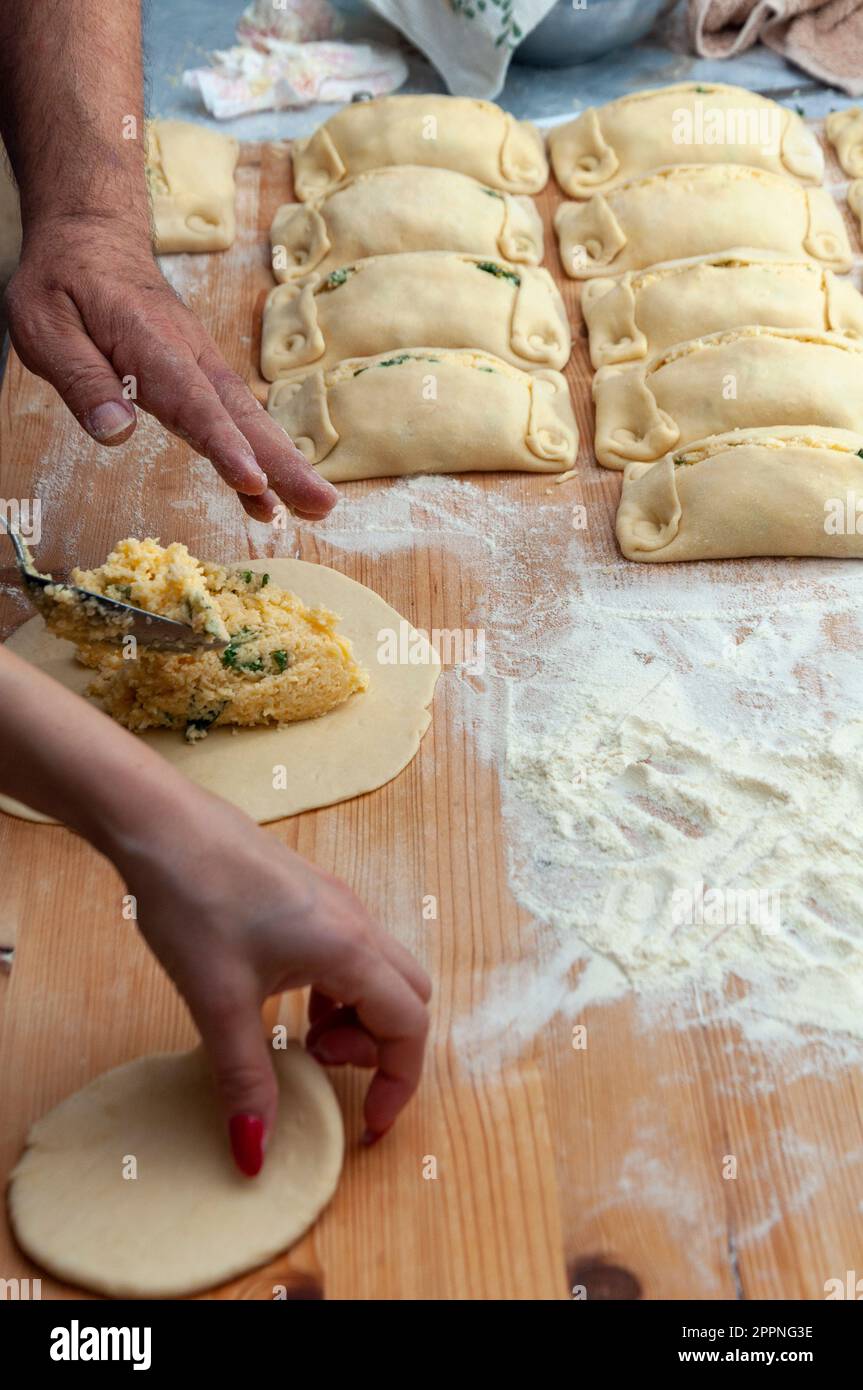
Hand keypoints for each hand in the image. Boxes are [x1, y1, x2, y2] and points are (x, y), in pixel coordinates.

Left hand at [4, 214, 336, 522]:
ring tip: (317, 508)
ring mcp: (202, 364)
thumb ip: (82, 378)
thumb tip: (116, 433)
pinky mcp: (202, 377)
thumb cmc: (63, 281)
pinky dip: (259, 456)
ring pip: (248, 418)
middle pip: (242, 415)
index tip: (252, 481)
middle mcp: (190, 354)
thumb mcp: (44, 325)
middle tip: (321, 504)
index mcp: (150, 342)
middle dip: (283, 463)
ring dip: (285, 464)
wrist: (93, 236)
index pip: (193, 400)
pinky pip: (234, 419)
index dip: (224, 444)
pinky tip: (271, 498)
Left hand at [113, 788, 430, 1175]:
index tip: (366, 1124)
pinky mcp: (309, 895)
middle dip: (379, 1047)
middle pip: (408, 997)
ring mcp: (335, 903)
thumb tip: (256, 1152)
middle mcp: (356, 922)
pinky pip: (350, 952)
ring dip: (357, 1016)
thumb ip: (245, 1079)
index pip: (409, 1026)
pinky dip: (336, 989)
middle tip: (319, 1064)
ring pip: (380, 973)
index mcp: (349, 949)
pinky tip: (283, 999)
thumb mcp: (218, 1003)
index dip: (398, 1083)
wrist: (161, 823)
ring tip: (298, 1036)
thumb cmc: (194, 902)